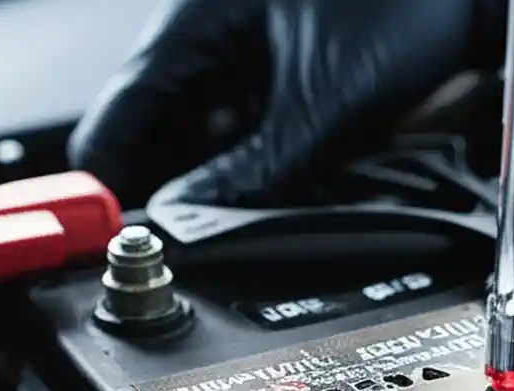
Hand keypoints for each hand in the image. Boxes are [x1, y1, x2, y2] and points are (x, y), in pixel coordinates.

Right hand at [68, 0, 504, 207]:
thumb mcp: (326, 104)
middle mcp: (205, 38)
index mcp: (192, 28)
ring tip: (245, 216)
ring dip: (216, 183)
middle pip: (152, 136)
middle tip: (191, 243)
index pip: (114, 123)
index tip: (120, 240)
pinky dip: (253, 165)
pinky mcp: (274, 73)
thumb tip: (197, 220)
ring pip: (200, 139)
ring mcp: (239, 54)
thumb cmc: (403, 4)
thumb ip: (258, 171)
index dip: (110, 189)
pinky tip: (281, 188)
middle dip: (171, 192)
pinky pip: (243, 130)